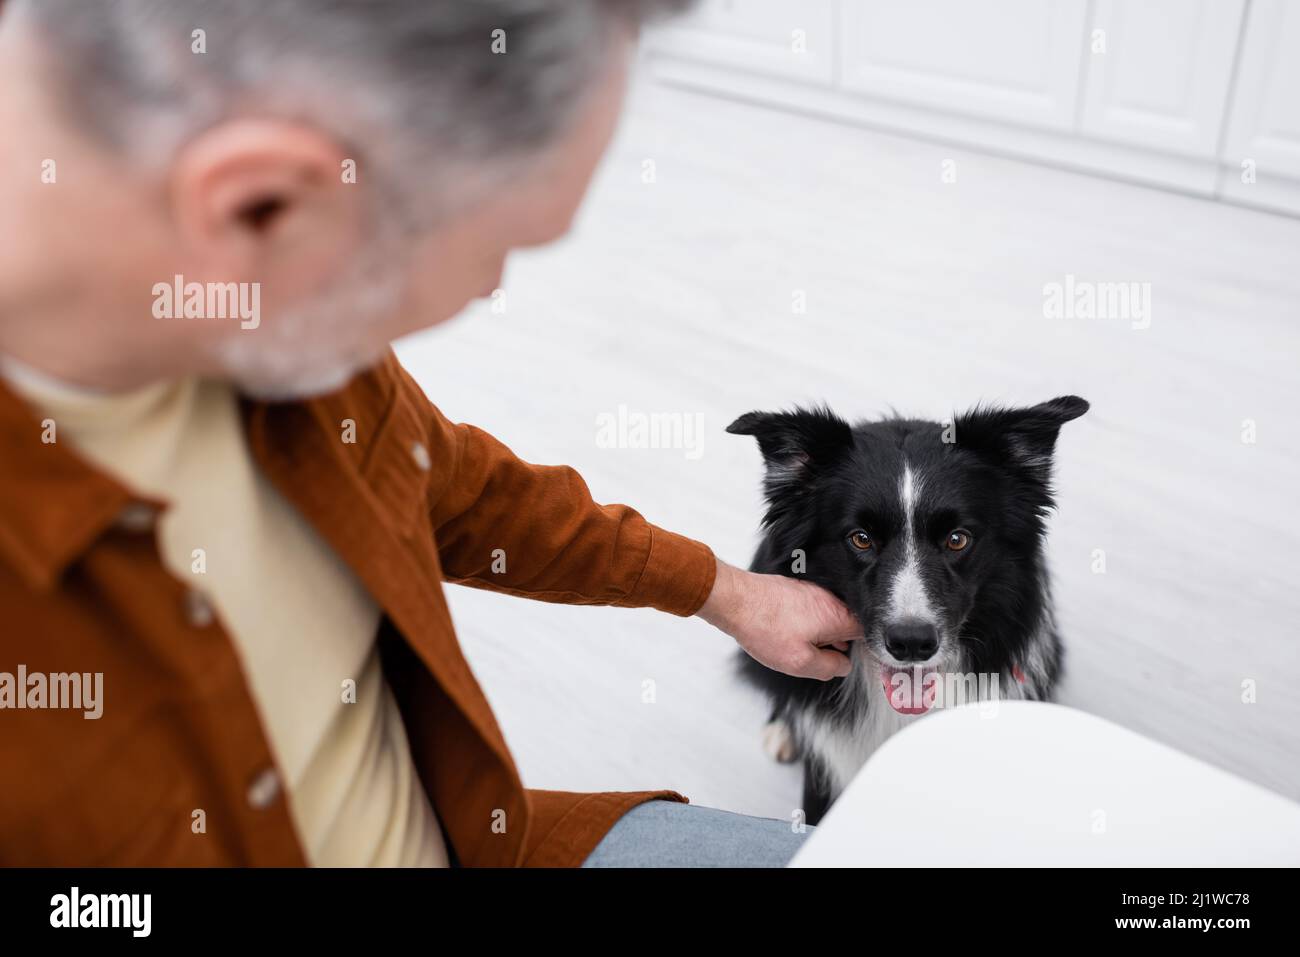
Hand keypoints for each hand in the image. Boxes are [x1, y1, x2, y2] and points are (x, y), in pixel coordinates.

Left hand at [697, 558, 862, 679]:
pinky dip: (807, 624)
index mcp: (837, 616)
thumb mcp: (800, 662)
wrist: (736, 601)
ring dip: (821, 634)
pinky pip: (813, 610)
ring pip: (829, 618)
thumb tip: (843, 666)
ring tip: (800, 646)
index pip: (867, 633)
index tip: (852, 660)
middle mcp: (830, 600)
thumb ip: (829, 667)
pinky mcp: (799, 590)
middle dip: (839, 643)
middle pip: (849, 625)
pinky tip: (790, 633)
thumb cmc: (764, 628)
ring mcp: (814, 592)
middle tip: (820, 658)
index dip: (864, 649)